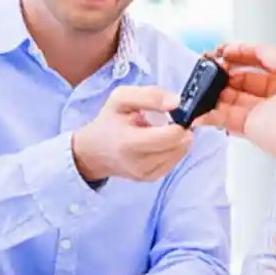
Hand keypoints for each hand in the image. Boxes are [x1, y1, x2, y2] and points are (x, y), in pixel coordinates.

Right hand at [72, 85, 193, 181]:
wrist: (94, 151)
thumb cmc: (108, 122)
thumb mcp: (121, 98)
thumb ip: (150, 96)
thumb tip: (176, 102)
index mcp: (129, 143)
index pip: (170, 137)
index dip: (179, 122)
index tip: (176, 113)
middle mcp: (139, 164)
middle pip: (179, 145)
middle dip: (181, 129)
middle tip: (170, 119)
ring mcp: (146, 174)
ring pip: (180, 152)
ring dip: (178, 139)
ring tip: (160, 130)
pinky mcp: (151, 178)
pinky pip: (175, 160)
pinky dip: (173, 148)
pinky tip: (159, 141)